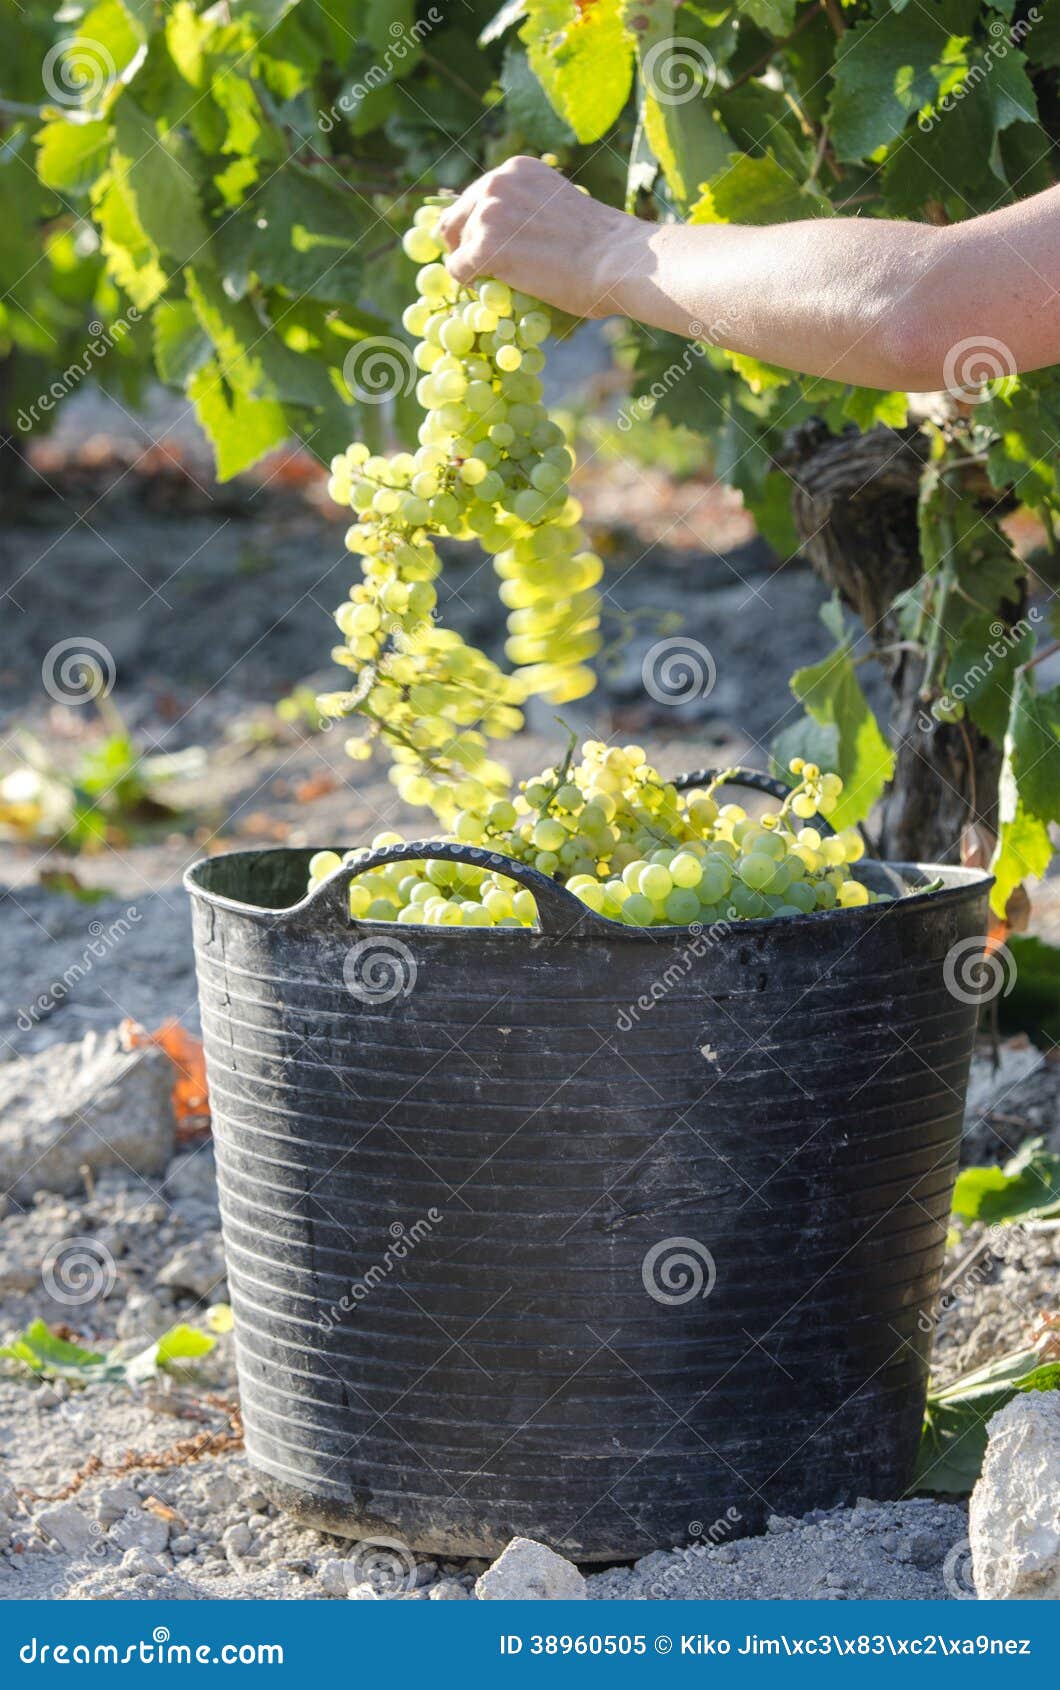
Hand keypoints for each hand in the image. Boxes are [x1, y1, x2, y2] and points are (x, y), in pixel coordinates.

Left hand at [437, 156, 640, 319]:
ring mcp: (489, 212)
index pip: (477, 196)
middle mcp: (498, 181)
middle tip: (480, 270)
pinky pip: (458, 270)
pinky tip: (494, 289)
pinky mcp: (485, 245)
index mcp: (518, 169)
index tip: (487, 245)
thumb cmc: (601, 245)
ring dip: (475, 268)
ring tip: (505, 280)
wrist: (617, 260)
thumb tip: (510, 233)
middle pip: (457, 219)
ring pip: (459, 247)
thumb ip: (528, 210)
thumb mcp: (557, 207)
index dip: (477, 225)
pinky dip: (471, 284)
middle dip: (466, 246)